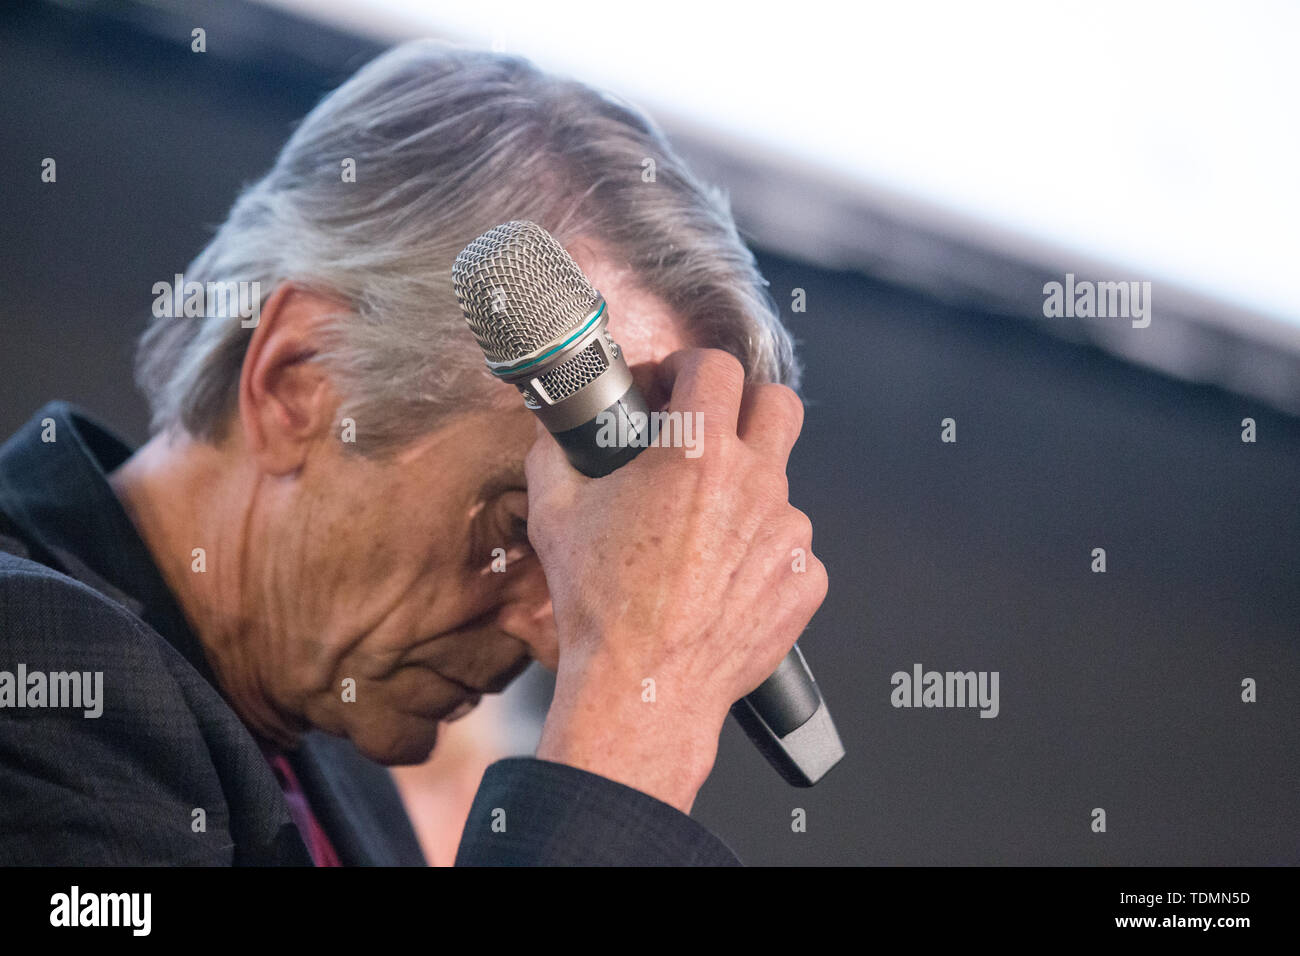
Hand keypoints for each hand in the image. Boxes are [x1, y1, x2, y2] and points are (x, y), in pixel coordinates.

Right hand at [526, 348, 828, 812]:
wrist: (641, 688)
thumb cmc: (599, 606)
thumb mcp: (554, 512)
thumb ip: (556, 448)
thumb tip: (558, 424)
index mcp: (698, 452)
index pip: (715, 366)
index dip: (686, 368)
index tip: (669, 388)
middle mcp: (755, 483)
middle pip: (778, 404)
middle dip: (745, 404)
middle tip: (710, 429)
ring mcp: (788, 533)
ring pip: (779, 484)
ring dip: (745, 491)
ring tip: (701, 532)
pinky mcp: (805, 580)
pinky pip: (789, 547)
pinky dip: (759, 552)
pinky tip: (720, 579)